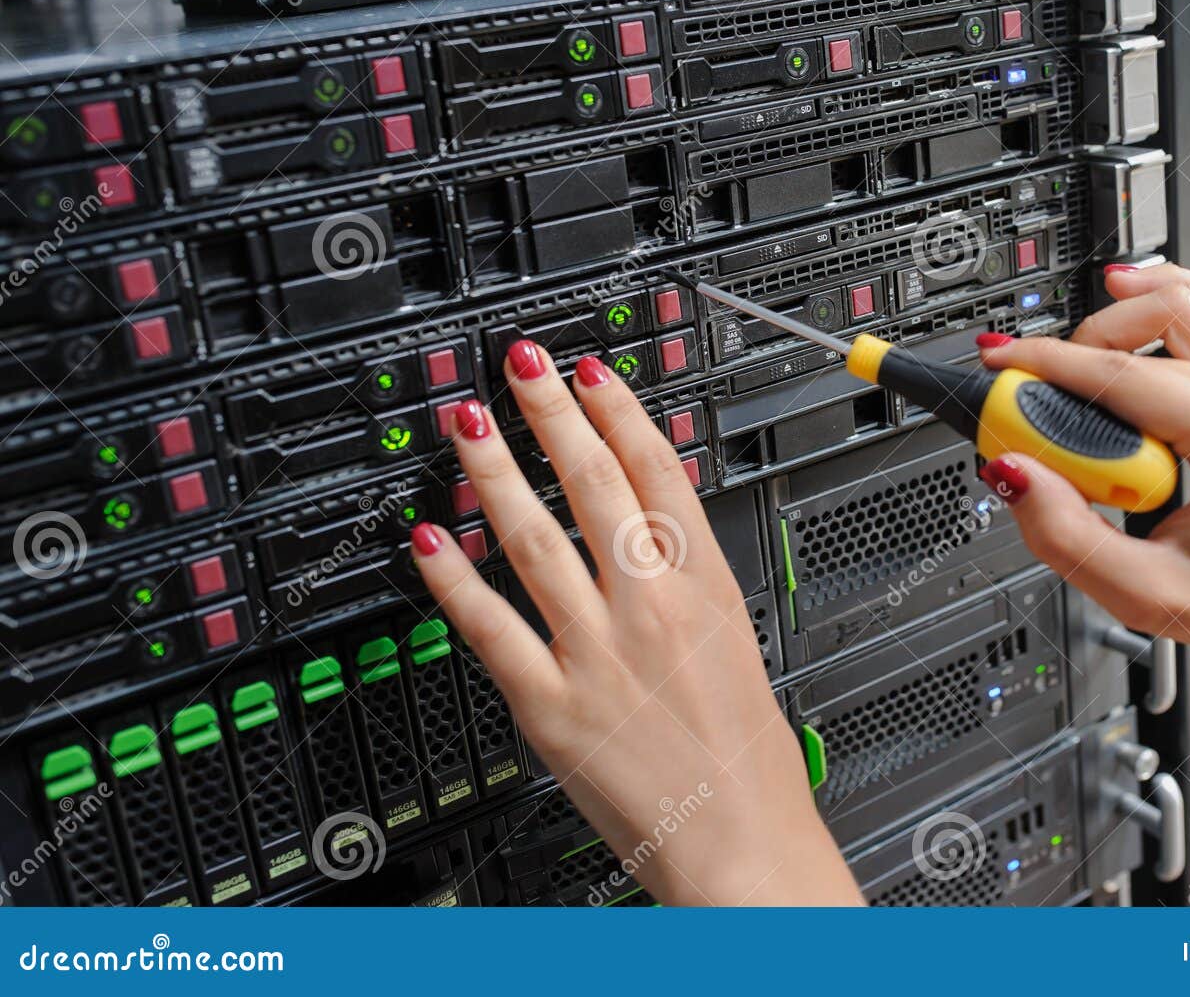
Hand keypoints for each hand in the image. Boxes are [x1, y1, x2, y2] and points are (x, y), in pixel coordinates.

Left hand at [410, 343, 861, 905]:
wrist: (741, 841)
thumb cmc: (745, 757)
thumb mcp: (735, 642)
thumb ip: (686, 581)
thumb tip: (649, 530)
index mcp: (704, 586)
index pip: (660, 472)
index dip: (620, 410)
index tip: (591, 371)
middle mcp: (650, 607)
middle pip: (595, 484)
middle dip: (554, 413)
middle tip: (522, 366)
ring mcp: (597, 651)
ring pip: (535, 537)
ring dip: (496, 471)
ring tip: (470, 424)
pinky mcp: (551, 704)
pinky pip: (488, 627)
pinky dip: (452, 580)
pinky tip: (428, 539)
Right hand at [975, 264, 1189, 683]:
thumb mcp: (1141, 593)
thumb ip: (1065, 534)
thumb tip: (1014, 469)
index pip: (1130, 378)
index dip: (1053, 366)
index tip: (1004, 367)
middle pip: (1157, 327)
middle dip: (1078, 349)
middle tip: (1033, 384)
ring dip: (1122, 310)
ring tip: (1077, 337)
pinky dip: (1167, 298)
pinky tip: (1132, 296)